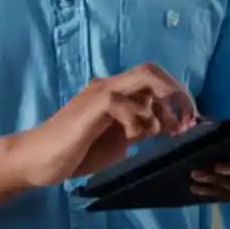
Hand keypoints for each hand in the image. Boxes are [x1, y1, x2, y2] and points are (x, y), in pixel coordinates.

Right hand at [7, 63, 198, 187]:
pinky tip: (131, 139)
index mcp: (117, 93)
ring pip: (143, 79)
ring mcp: (99, 93)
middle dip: (177, 93)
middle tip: (186, 122)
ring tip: (161, 133)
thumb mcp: (118, 141)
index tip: (189, 122)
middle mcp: (110, 86)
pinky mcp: (90, 107)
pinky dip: (136, 121)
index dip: (177, 95)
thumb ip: (140, 128)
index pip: (154, 79)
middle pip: (152, 70)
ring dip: (161, 108)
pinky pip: (123, 102)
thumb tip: (165, 124)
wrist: (39, 159)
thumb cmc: (76, 150)